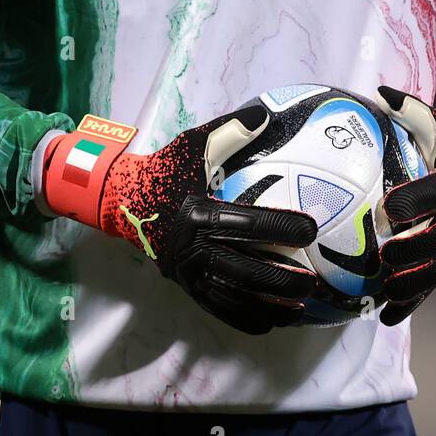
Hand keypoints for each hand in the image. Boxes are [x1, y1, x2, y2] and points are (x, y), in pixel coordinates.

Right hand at [42, 100, 318, 334]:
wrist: (123, 201)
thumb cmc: (166, 169)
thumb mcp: (193, 144)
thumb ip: (230, 131)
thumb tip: (267, 112)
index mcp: (196, 214)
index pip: (246, 226)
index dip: (280, 229)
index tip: (310, 230)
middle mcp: (191, 248)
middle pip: (243, 269)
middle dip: (280, 278)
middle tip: (312, 281)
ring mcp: (187, 272)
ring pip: (233, 295)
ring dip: (267, 304)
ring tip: (300, 310)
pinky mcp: (184, 286)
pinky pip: (217, 308)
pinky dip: (243, 318)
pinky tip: (270, 323)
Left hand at [369, 86, 435, 325]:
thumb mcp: (434, 122)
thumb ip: (409, 109)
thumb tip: (381, 93)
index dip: (418, 199)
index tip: (389, 208)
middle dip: (416, 249)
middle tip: (386, 257)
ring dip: (415, 283)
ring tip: (387, 294)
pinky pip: (433, 281)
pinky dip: (412, 300)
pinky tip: (386, 316)